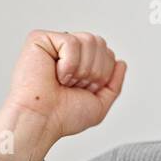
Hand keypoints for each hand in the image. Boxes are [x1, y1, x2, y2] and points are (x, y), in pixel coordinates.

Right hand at [0, 30, 127, 160]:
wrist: (42, 121)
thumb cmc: (63, 116)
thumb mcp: (99, 104)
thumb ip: (114, 84)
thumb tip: (121, 62)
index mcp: (79, 63)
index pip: (107, 53)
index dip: (102, 75)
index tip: (84, 90)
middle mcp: (67, 51)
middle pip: (100, 43)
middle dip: (95, 71)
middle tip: (74, 86)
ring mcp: (53, 43)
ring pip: (88, 40)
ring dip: (82, 69)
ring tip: (64, 81)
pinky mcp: (39, 39)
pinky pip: (71, 41)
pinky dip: (68, 64)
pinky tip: (55, 74)